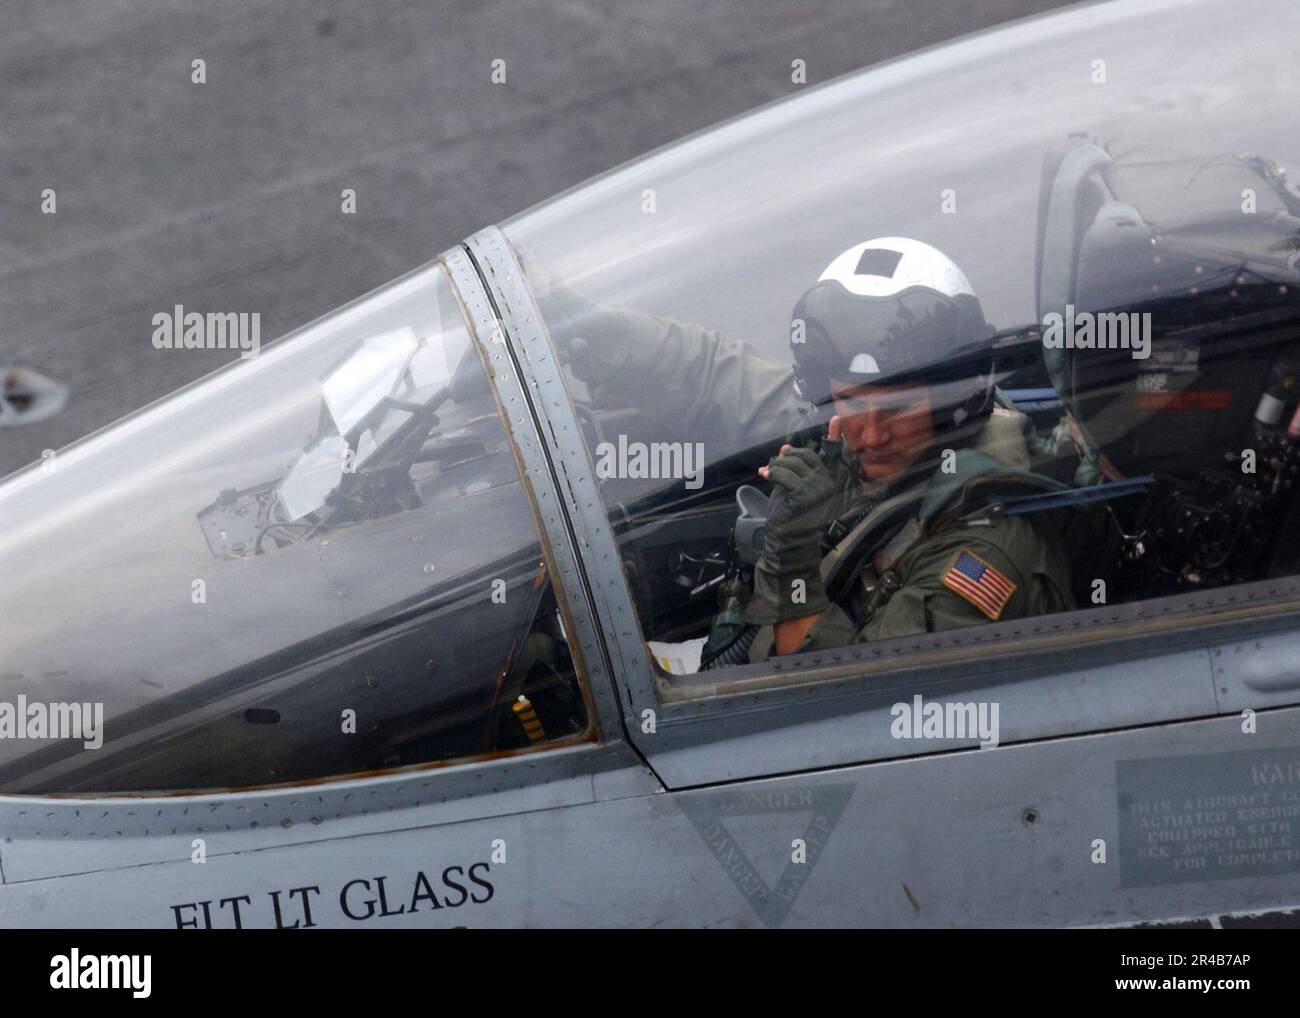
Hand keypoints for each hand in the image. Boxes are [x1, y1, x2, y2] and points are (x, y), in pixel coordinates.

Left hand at [743, 421, 841, 625]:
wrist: (787, 541)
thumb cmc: (789, 516)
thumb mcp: (792, 487)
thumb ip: (794, 468)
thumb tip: (786, 447)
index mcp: (830, 482)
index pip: (834, 455)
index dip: (835, 436)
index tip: (836, 418)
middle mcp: (828, 485)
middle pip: (807, 456)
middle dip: (788, 456)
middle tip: (777, 461)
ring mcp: (818, 491)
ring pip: (794, 464)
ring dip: (777, 466)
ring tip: (769, 472)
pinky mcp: (804, 496)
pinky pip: (785, 475)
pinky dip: (772, 472)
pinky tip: (765, 474)